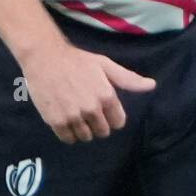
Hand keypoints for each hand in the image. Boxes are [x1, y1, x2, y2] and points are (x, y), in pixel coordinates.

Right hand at [23, 39, 155, 143]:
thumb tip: (152, 85)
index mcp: (106, 96)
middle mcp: (92, 108)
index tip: (102, 109)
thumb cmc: (77, 60)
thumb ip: (128, 79)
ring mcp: (73, 116)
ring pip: (86, 137)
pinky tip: (65, 120)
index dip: (111, 117)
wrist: (44, 56)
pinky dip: (68, 133)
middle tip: (86, 110)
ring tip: (75, 113)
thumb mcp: (105, 65)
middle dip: (97, 124)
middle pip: (103, 132)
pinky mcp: (56, 121)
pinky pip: (68, 139)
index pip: (118, 123)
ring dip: (82, 129)